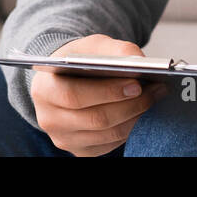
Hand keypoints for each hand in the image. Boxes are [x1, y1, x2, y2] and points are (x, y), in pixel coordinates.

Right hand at [32, 34, 170, 156]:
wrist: (66, 78)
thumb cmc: (78, 60)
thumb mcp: (91, 45)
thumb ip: (114, 49)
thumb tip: (140, 61)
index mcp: (43, 89)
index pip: (73, 96)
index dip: (107, 92)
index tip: (136, 84)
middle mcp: (48, 118)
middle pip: (94, 119)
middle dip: (129, 105)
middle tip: (153, 91)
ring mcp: (63, 138)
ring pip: (106, 134)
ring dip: (134, 117)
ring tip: (153, 98)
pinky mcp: (79, 150)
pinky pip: (110, 144)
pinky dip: (129, 129)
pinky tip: (140, 112)